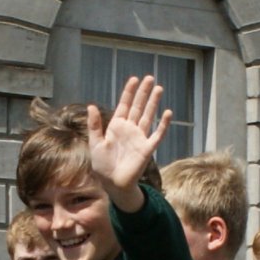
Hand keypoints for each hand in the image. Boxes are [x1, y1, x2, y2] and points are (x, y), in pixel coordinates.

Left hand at [87, 75, 170, 210]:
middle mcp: (130, 129)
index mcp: (116, 126)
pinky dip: (163, 124)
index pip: (124, 105)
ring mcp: (140, 137)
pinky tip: (168, 113)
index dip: (129, 92)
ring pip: (148, 116)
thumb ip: (95, 125)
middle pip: (138, 106)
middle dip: (143, 92)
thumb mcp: (95, 142)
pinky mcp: (147, 148)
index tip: (134, 79)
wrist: (113, 182)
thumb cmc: (102, 164)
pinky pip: (158, 134)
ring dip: (153, 103)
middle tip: (150, 78)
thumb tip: (92, 106)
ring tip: (159, 88)